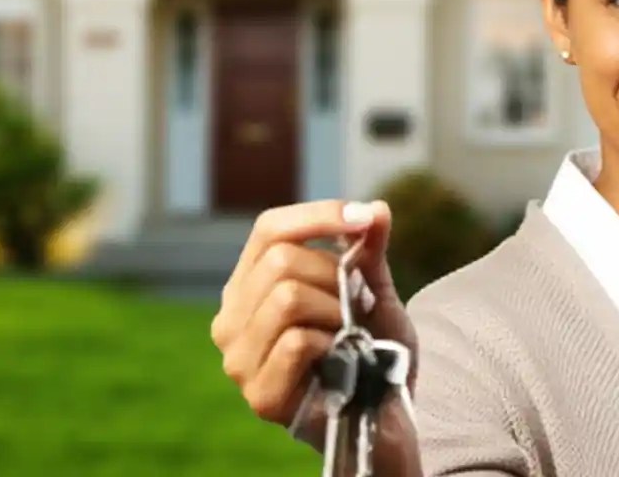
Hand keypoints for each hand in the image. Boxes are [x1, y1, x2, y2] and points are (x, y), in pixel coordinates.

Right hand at [210, 200, 419, 449]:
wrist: (388, 411)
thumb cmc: (373, 349)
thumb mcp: (373, 290)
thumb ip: (369, 250)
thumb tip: (376, 208)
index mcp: (249, 286)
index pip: (269, 229)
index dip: (318, 215)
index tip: (364, 219)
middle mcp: (231, 319)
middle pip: (280, 260)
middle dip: (334, 274)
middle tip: (356, 303)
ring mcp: (239, 361)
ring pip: (287, 298)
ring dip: (335, 310)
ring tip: (348, 331)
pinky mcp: (260, 395)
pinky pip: (298, 341)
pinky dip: (333, 343)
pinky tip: (341, 358)